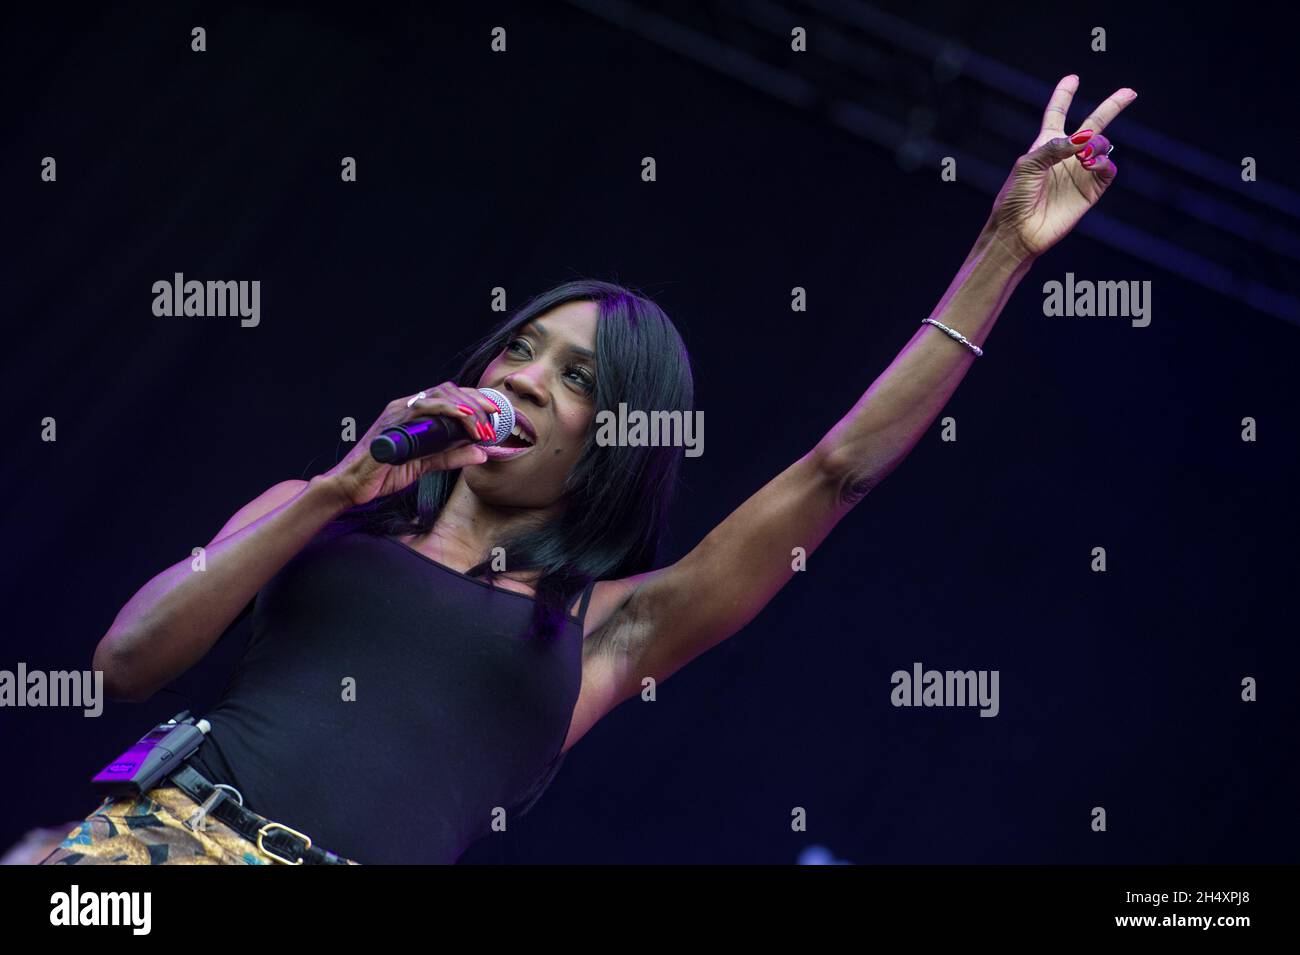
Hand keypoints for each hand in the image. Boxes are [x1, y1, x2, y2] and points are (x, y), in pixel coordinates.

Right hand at [319, 382, 500, 506]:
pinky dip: (447, 410)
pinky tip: (464, 419)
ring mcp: (399, 412)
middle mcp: (408, 406)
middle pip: (449, 391)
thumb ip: (451, 457)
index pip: (450, 397)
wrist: (352, 486)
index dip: (475, 401)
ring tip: (484, 426)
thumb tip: (481, 453)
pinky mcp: (393, 422)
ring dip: (467, 408)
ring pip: (440, 395)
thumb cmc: (384, 473)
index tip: (496, 413)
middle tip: (496, 419)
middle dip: (477, 401)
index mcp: (416, 413)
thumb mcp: (426, 465)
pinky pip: (424, 408)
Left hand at [986, 75, 1136, 259]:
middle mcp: (1066, 156)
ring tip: (1084, 156)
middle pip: (1092, 125)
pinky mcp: (1091, 190)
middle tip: (1130, 93)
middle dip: (1110, 107)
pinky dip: (1105, 162)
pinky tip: (1092, 164)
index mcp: (1046, 145)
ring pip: (1103, 146)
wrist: (1019, 232)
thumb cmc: (1015, 198)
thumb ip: (1053, 147)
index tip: (1073, 79)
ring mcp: (1080, 172)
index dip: (1064, 95)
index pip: (1057, 114)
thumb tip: (1083, 137)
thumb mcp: (1027, 165)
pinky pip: (1108, 169)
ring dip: (1097, 144)